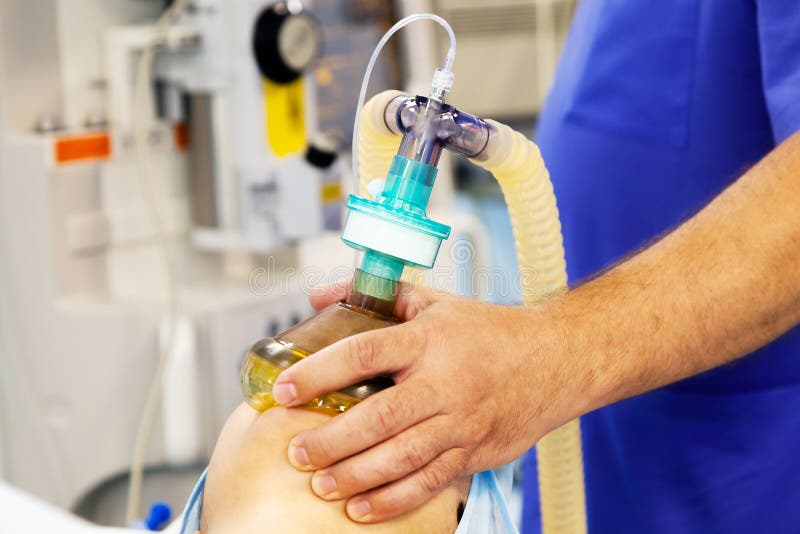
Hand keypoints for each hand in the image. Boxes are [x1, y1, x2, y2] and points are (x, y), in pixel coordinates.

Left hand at [271, 282, 581, 521]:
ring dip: (357, 475)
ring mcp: (461, 421)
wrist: (556, 359)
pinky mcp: (474, 451)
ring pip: (402, 457)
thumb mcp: (434, 302)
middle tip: (297, 452)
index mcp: (428, 339)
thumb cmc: (489, 331)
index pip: (363, 353)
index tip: (282, 390)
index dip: (318, 372)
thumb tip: (318, 296)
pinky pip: (430, 482)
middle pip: (379, 417)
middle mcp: (443, 382)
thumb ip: (377, 298)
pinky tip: (362, 508)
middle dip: (332, 440)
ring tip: (321, 484)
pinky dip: (394, 499)